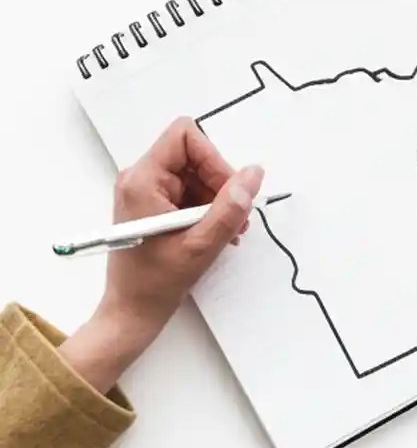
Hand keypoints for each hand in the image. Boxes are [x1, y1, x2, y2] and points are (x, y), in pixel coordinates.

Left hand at [58, 117, 263, 391]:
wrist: (132, 311)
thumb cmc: (155, 283)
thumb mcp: (200, 245)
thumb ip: (230, 208)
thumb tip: (254, 174)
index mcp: (142, 180)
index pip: (185, 136)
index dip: (214, 158)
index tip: (229, 191)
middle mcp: (140, 178)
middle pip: (194, 155)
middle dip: (221, 182)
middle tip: (235, 216)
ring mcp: (146, 190)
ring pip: (197, 173)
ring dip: (218, 199)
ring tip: (228, 230)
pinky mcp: (154, 203)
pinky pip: (191, 190)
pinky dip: (209, 208)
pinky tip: (216, 232)